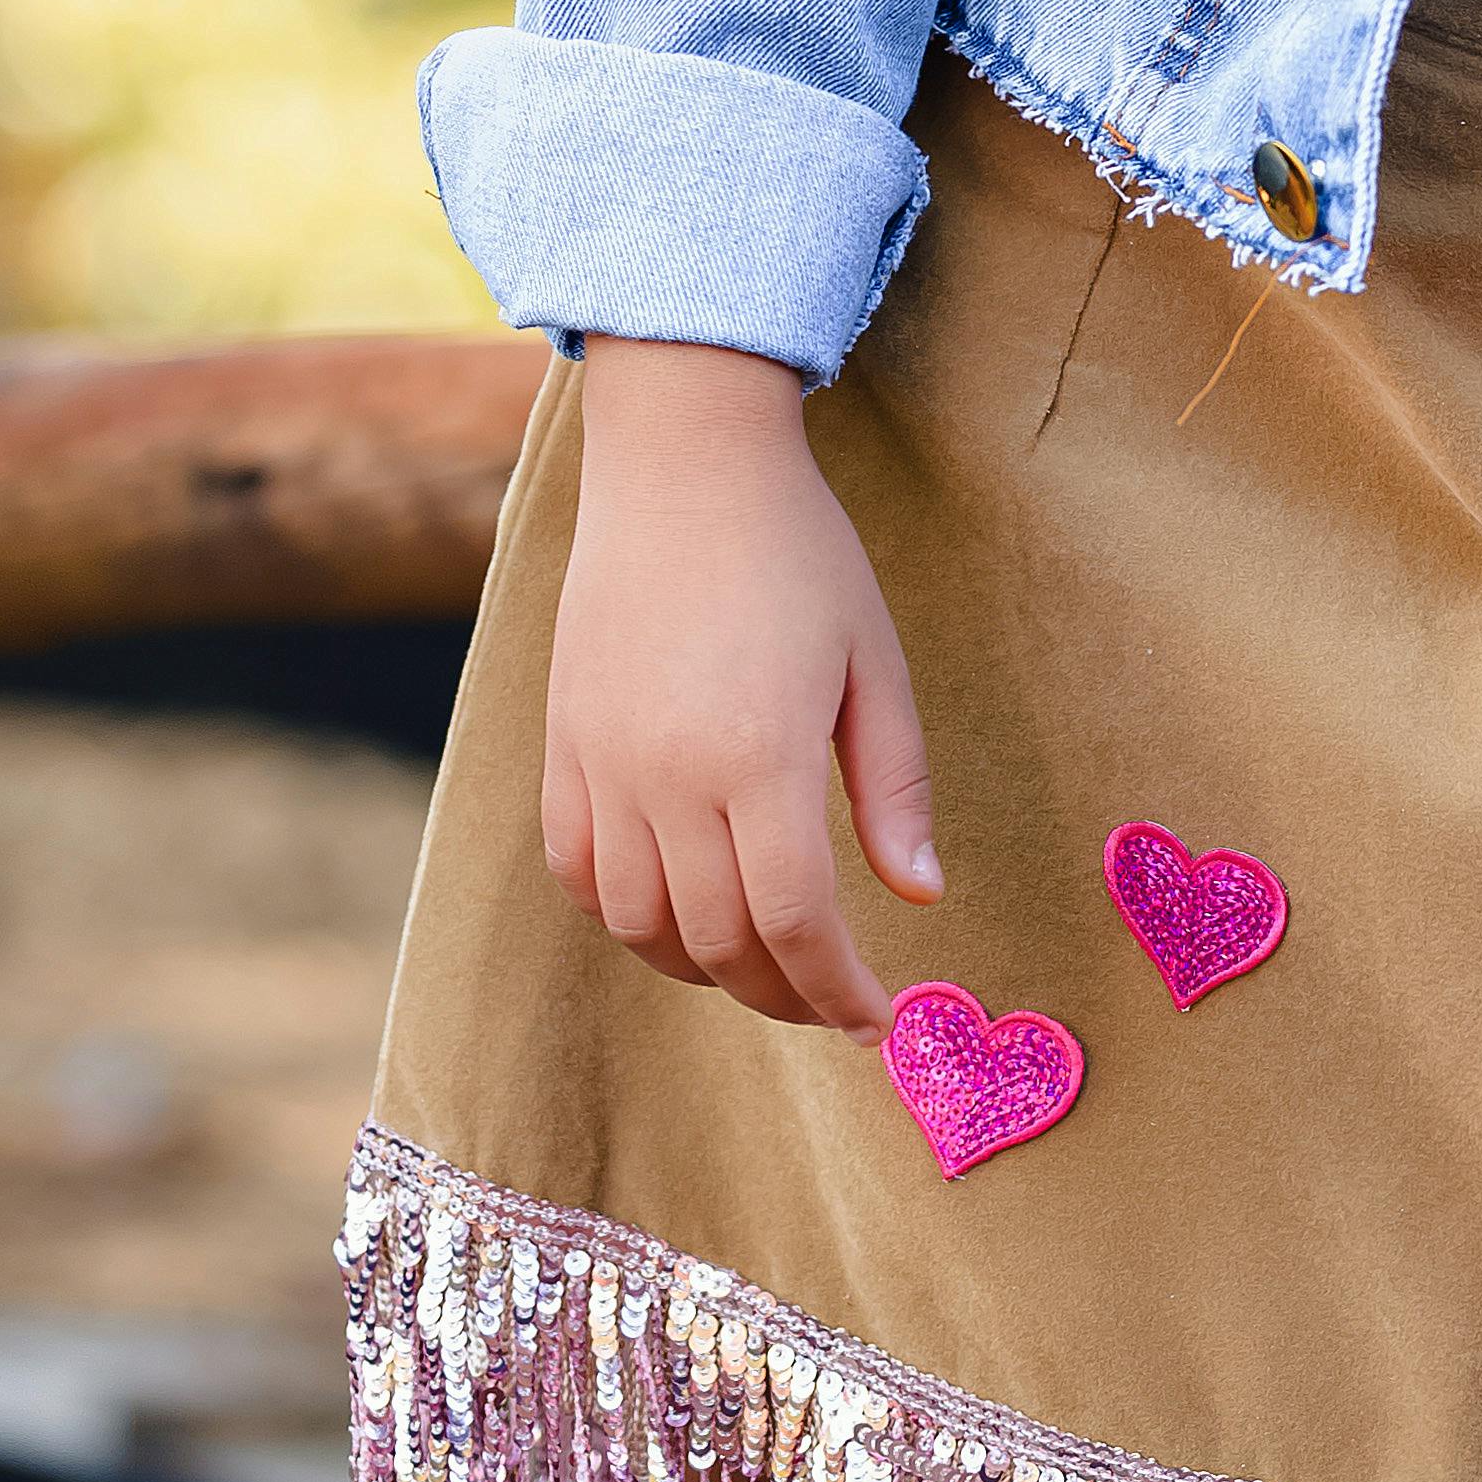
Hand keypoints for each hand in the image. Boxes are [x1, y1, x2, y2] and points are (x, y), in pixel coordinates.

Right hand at [542, 337, 941, 1032]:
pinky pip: (577, 872)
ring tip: (761, 967)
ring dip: (703, 969)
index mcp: (758, 758)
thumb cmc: (798, 552)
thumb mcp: (872, 661)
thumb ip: (894, 787)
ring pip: (639, 925)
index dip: (835, 989)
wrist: (682, 462)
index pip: (793, 922)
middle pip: (717, 941)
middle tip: (829, 1003)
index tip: (876, 1019)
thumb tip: (920, 896)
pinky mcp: (561, 746)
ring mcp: (602, 765)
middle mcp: (667, 777)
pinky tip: (674, 917)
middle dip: (781, 994)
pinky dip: (624, 918)